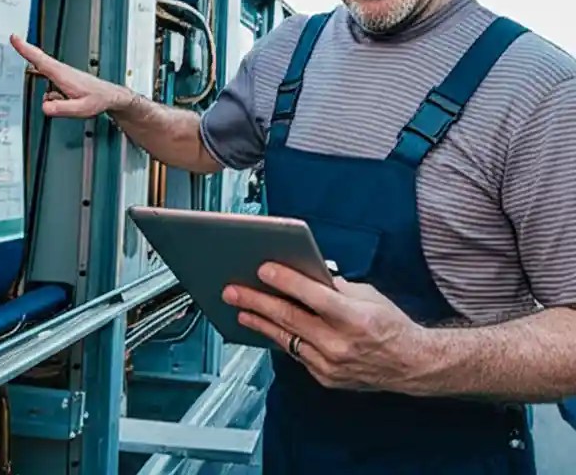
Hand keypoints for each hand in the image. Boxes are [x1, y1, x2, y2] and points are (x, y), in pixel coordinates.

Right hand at [10, 34, 133, 118]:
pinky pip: (50, 86)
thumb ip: (61, 108)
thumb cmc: (97, 99)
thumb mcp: (80, 109)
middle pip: (38, 60)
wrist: (110, 96)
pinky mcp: (63, 79)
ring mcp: (61, 74)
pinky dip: (53, 95)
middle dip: (25, 51)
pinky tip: (66, 102)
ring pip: (44, 77)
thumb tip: (45, 106)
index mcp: (62, 74)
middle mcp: (61, 71)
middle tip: (13, 41)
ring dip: (46, 87)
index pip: (40, 59)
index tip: (14, 38)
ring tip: (65, 100)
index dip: (26, 49)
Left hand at [223, 263, 431, 393]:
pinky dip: (281, 338)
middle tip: (233, 290)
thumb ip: (334, 288)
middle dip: (257, 302)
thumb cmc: (391, 325)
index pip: (312, 296)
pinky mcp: (325, 377)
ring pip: (287, 338)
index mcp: (354, 318)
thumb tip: (301, 276)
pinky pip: (296, 354)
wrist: (412, 365)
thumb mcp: (369, 296)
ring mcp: (331, 364)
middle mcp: (340, 343)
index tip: (262, 269)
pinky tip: (265, 327)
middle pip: (290, 318)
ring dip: (259, 322)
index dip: (285, 281)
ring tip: (239, 309)